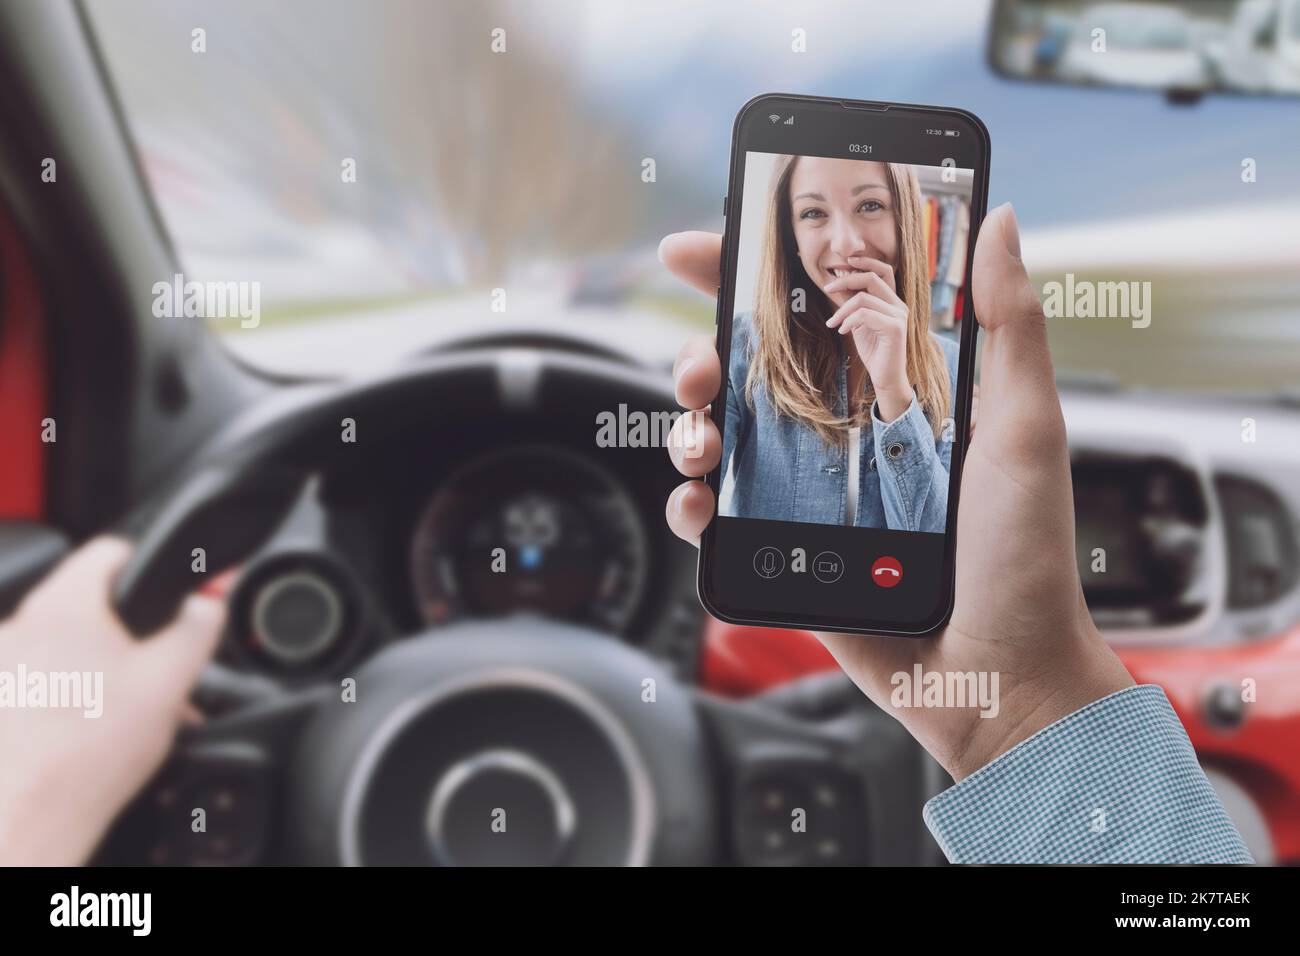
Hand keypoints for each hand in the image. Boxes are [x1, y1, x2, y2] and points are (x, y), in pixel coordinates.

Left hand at [0, 537, 224, 863]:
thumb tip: (208, 603)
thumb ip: (198, 627)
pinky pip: (40, 679)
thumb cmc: (88, 750)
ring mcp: (2, 664)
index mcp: (65, 603)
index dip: (154, 565)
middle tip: (159, 666)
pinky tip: (93, 726)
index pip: (112, 551)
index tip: (175, 588)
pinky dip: (68, 693)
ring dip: (98, 665)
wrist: (30, 813)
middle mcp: (20, 624)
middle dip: (130, 631)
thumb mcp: (171, 678)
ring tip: (127, 707)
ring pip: (64, 646)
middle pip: (90, 604)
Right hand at [661, 204, 1132, 781]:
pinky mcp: (787, 555)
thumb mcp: (1026, 428)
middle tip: (701, 366)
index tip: (698, 249)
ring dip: (686, 428)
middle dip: (702, 356)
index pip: (813, 317)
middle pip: (747, 376)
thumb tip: (1003, 221)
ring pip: (719, 442)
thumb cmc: (1026, 558)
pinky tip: (698, 505)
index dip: (750, 279)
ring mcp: (810, 497)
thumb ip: (1012, 324)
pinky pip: (717, 522)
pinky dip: (689, 508)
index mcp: (896, 396)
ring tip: (697, 441)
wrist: (1000, 676)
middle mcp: (846, 438)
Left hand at [823, 256, 911, 420]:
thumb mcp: (857, 321)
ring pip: (863, 298)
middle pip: (872, 278)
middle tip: (827, 289)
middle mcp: (899, 304)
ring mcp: (900, 315)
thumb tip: (836, 282)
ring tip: (833, 323)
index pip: (882, 270)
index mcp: (892, 300)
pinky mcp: (895, 328)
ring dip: (842, 310)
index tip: (841, 265)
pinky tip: (842, 331)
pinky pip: (865, 315)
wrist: (884, 377)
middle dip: (846, 280)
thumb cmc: (872, 349)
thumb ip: (851, 302)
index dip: (863, 262)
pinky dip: (849, 321)